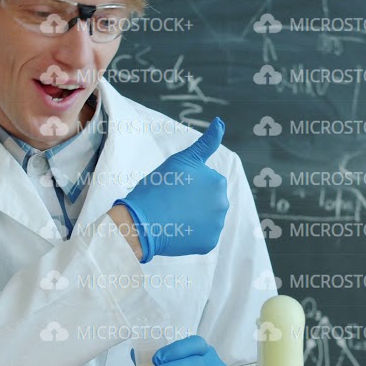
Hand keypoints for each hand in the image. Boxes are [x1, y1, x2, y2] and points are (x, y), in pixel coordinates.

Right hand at [114, 118, 228, 262]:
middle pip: (208, 200)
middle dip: (193, 200)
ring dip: (193, 216)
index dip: (187, 183)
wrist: (142, 222)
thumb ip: (206, 143)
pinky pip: (201, 236)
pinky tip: (177, 229)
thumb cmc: (158, 187)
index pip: (205, 181)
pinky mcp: (209, 243)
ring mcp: (217, 226)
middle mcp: (223, 204)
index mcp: (218, 182)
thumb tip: (221, 122)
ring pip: (205, 218)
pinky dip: (191, 233)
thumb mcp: (182, 159)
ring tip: (173, 215)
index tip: (173, 187)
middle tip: (171, 201)